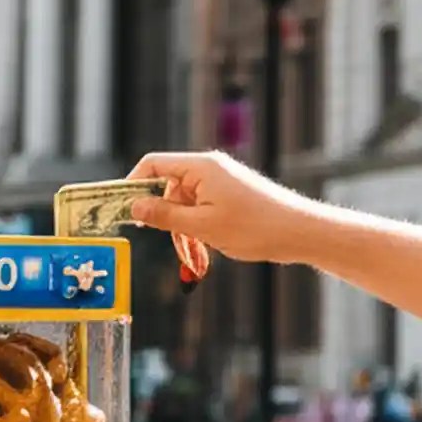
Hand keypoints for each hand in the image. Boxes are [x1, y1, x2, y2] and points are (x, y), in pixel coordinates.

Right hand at [126, 151, 315, 262]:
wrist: (300, 232)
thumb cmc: (256, 227)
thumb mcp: (202, 226)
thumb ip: (164, 216)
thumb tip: (134, 207)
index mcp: (200, 168)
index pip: (153, 165)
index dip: (132, 184)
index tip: (121, 208)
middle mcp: (208, 169)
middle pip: (167, 188)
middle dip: (163, 218)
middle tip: (169, 243)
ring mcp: (220, 182)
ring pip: (183, 204)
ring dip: (182, 230)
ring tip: (195, 256)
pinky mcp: (229, 195)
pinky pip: (200, 209)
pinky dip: (196, 229)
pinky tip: (205, 250)